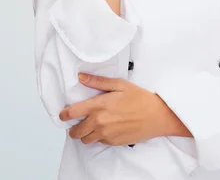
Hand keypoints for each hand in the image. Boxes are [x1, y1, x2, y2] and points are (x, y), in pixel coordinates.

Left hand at [58, 73, 191, 145]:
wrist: (157, 116)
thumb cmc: (140, 98)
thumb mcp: (119, 84)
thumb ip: (98, 82)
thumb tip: (81, 77)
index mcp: (99, 105)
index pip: (72, 112)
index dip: (64, 114)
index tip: (62, 114)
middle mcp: (100, 122)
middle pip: (76, 131)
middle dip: (72, 128)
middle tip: (74, 123)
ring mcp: (106, 134)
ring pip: (85, 140)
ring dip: (84, 134)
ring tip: (88, 127)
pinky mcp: (114, 142)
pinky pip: (99, 143)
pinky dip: (97, 138)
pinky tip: (104, 129)